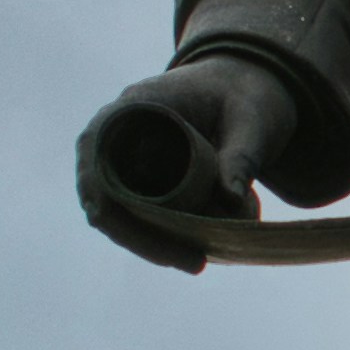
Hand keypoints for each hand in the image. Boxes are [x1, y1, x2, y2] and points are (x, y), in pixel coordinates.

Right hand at [78, 57, 298, 268]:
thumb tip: (230, 199)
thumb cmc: (244, 93)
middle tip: (197, 262)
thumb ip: (243, 155)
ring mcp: (129, 166)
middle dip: (153, 239)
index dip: (108, 208)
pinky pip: (155, 220)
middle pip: (110, 207)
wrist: (245, 87)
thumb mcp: (254, 118)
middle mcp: (117, 141)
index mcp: (131, 111)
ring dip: (175, 237)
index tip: (141, 239)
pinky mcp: (147, 186)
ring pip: (133, 220)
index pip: (96, 168)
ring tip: (232, 229)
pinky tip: (228, 226)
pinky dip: (187, 232)